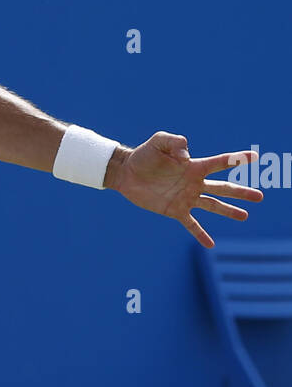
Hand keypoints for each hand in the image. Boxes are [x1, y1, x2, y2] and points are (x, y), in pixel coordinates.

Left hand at [106, 132, 263, 247]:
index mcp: (194, 166)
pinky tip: (211, 244)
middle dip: (241, 193)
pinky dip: (200, 234)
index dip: (237, 159)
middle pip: (223, 188)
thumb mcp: (159, 141)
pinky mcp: (174, 210)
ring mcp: (186, 198)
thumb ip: (174, 141)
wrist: (127, 173)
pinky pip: (191, 224)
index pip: (220, 163)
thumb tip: (186, 153)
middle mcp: (194, 183)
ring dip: (229, 211)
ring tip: (245, 216)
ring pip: (213, 205)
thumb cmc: (144, 155)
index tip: (253, 157)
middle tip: (260, 196)